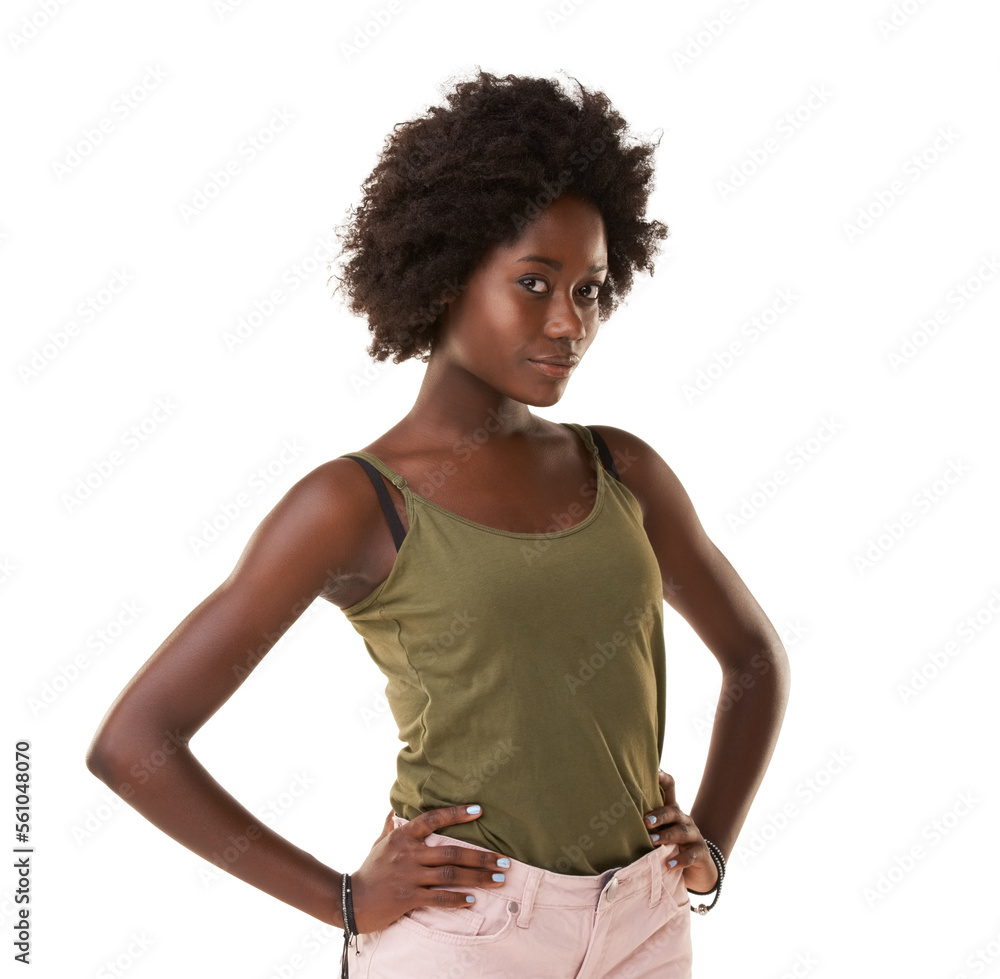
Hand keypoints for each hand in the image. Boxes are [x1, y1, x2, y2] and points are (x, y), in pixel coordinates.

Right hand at [349, 804, 509, 933]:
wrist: (352, 900)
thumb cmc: (370, 870)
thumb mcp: (379, 843)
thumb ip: (391, 826)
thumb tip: (394, 810)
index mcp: (403, 836)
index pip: (433, 819)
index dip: (456, 814)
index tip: (479, 810)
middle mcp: (408, 854)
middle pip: (451, 852)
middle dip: (481, 857)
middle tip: (504, 860)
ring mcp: (409, 876)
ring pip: (449, 876)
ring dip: (476, 878)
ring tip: (498, 879)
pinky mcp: (408, 898)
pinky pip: (437, 898)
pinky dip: (456, 899)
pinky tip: (472, 899)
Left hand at [643, 770, 719, 893]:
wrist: (698, 869)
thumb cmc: (670, 847)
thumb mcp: (659, 833)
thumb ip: (644, 825)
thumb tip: (614, 818)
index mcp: (672, 811)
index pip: (670, 789)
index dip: (664, 779)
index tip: (654, 773)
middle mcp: (684, 820)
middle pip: (674, 811)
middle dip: (660, 815)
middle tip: (645, 821)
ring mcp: (695, 836)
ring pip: (682, 831)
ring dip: (666, 836)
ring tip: (652, 841)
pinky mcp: (701, 853)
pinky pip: (692, 855)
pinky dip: (681, 859)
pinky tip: (669, 864)